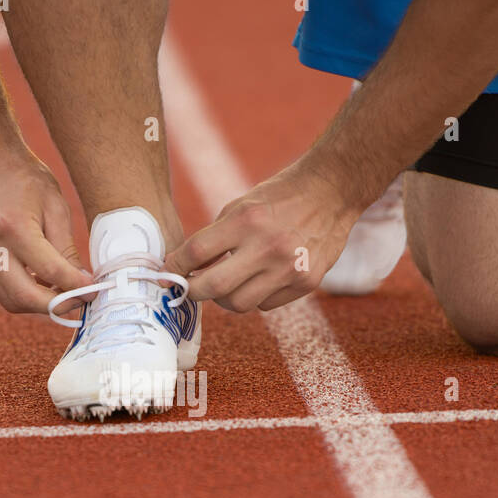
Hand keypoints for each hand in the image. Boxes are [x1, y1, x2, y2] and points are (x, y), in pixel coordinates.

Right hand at [0, 151, 89, 313]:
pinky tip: (42, 279)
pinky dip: (24, 291)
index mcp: (12, 226)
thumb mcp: (57, 207)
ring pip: (10, 301)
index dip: (77, 286)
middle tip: (81, 299)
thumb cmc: (25, 179)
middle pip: (25, 298)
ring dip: (40, 304)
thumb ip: (68, 250)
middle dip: (58, 306)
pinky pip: (1, 289)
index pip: (50, 271)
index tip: (95, 290)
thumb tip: (82, 284)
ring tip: (64, 291)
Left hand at [166, 165, 357, 311]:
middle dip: (193, 291)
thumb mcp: (241, 206)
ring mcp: (289, 268)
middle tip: (189, 287)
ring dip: (225, 297)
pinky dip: (255, 296)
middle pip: (213, 288)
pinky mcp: (306, 282)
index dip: (174, 267)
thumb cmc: (279, 197)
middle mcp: (268, 246)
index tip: (166, 273)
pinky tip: (259, 279)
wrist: (331, 192)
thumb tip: (184, 271)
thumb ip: (214, 238)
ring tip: (227, 282)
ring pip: (239, 304)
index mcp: (246, 220)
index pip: (196, 252)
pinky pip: (266, 304)